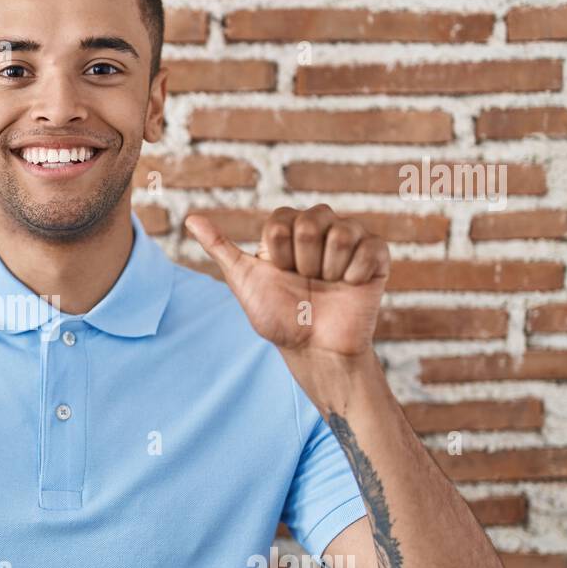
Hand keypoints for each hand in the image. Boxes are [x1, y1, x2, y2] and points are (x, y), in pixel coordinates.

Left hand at [185, 204, 388, 359]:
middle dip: (302, 261)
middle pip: (311, 221)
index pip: (281, 219)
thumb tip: (190, 218)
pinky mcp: (376, 256)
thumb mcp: (244, 280)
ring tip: (327, 286)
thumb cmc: (278, 316)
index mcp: (288, 230)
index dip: (278, 253)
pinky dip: (356, 271)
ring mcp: (350, 240)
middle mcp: (320, 228)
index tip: (280, 273)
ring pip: (341, 232)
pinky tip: (349, 286)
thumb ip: (220, 247)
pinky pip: (372, 245)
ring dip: (328, 269)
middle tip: (306, 282)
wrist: (314, 348)